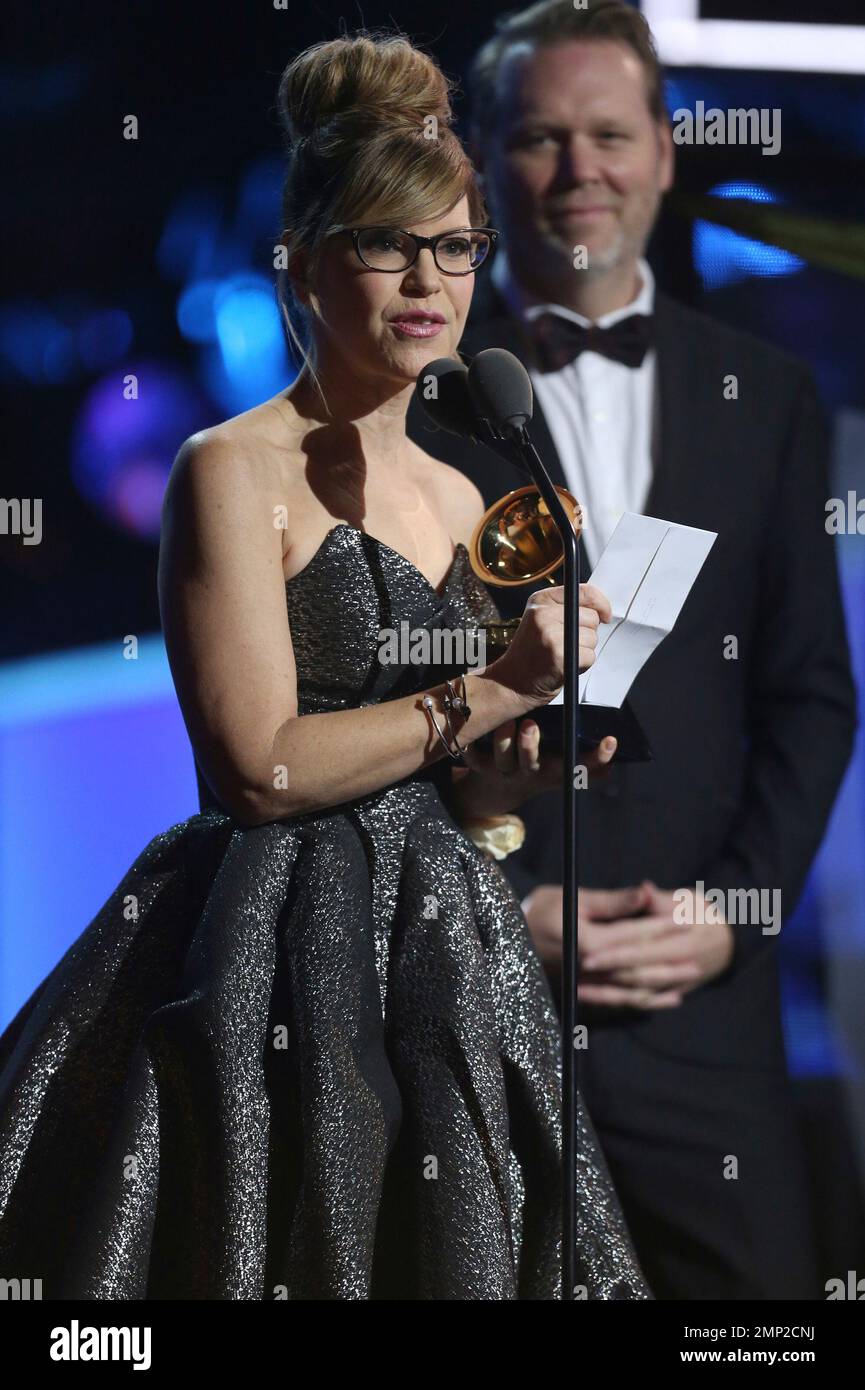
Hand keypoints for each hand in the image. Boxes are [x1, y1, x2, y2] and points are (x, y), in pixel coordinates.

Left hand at [454, 721, 616, 818]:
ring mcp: (502, 770)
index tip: (610, 740)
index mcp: (554, 770)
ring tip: (506, 721)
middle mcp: (529, 772)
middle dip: (530, 746)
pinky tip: (470, 736)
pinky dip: (470, 747)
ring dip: (502, 739)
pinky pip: (472, 757)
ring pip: (501, 757)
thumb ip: (584, 762)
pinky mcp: (478, 766)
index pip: (582, 767)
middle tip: (531, 725)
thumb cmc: (536, 768)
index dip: (598, 757)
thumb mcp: (560, 768)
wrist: (496, 792)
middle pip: (530, 762)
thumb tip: (615, 750)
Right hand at [489, 582, 611, 712]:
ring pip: (592, 638)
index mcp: (541, 600)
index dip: (601, 603)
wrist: (511, 682)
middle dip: (587, 632)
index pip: (584, 591)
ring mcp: (550, 634)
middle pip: (592, 617)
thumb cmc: (531, 653)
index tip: (605, 615)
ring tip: (562, 655)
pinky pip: (590, 656)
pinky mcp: (559, 655)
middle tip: (566, 643)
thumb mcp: (541, 620)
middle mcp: (543, 614)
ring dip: (583, 650)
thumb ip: (566, 609)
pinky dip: (582, 665)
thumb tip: (601, 609)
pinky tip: (563, 666)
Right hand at [522, 883, 694, 1008]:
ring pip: (632, 988)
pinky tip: (666, 1000)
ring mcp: (586, 984)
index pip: (633, 935)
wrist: (510, 937)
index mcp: (587, 941)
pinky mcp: (584, 992)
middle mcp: (588, 968)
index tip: (687, 919)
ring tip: (690, 978)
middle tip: (698, 958)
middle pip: (638, 967)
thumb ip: (614, 902)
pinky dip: (644, 1002)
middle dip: (670, 961)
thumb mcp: (576, 899)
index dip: (662, 926)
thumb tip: (646, 891)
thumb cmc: (544, 910)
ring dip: (663, 984)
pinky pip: (620, 1001)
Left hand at [580, 880, 733, 1004]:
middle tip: (578, 969)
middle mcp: (683, 966)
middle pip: (638, 974)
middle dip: (607, 973)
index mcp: (685, 941)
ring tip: (579, 989)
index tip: (589, 952)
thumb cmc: (702, 914)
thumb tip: (644, 889)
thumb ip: (660, 900)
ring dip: (609, 993)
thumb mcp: (686, 901)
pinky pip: (644, 1001)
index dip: (616, 952)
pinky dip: (621, 1002)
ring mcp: (679, 984)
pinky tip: (595, 999)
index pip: (644, 950)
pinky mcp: (672, 993)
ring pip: (639, 993)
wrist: (727, 942)